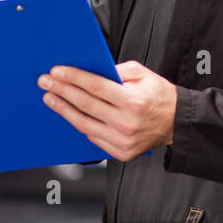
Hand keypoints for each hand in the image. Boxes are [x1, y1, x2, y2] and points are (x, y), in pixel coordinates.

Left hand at [38, 60, 176, 161]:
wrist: (176, 123)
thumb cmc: (159, 95)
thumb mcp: (143, 74)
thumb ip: (117, 70)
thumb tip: (90, 71)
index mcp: (133, 101)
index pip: (96, 87)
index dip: (74, 78)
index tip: (56, 71)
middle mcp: (127, 123)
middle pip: (85, 104)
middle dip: (62, 91)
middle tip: (45, 82)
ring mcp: (123, 141)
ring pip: (84, 123)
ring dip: (63, 109)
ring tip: (50, 98)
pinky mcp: (121, 152)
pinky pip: (93, 137)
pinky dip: (79, 124)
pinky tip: (69, 113)